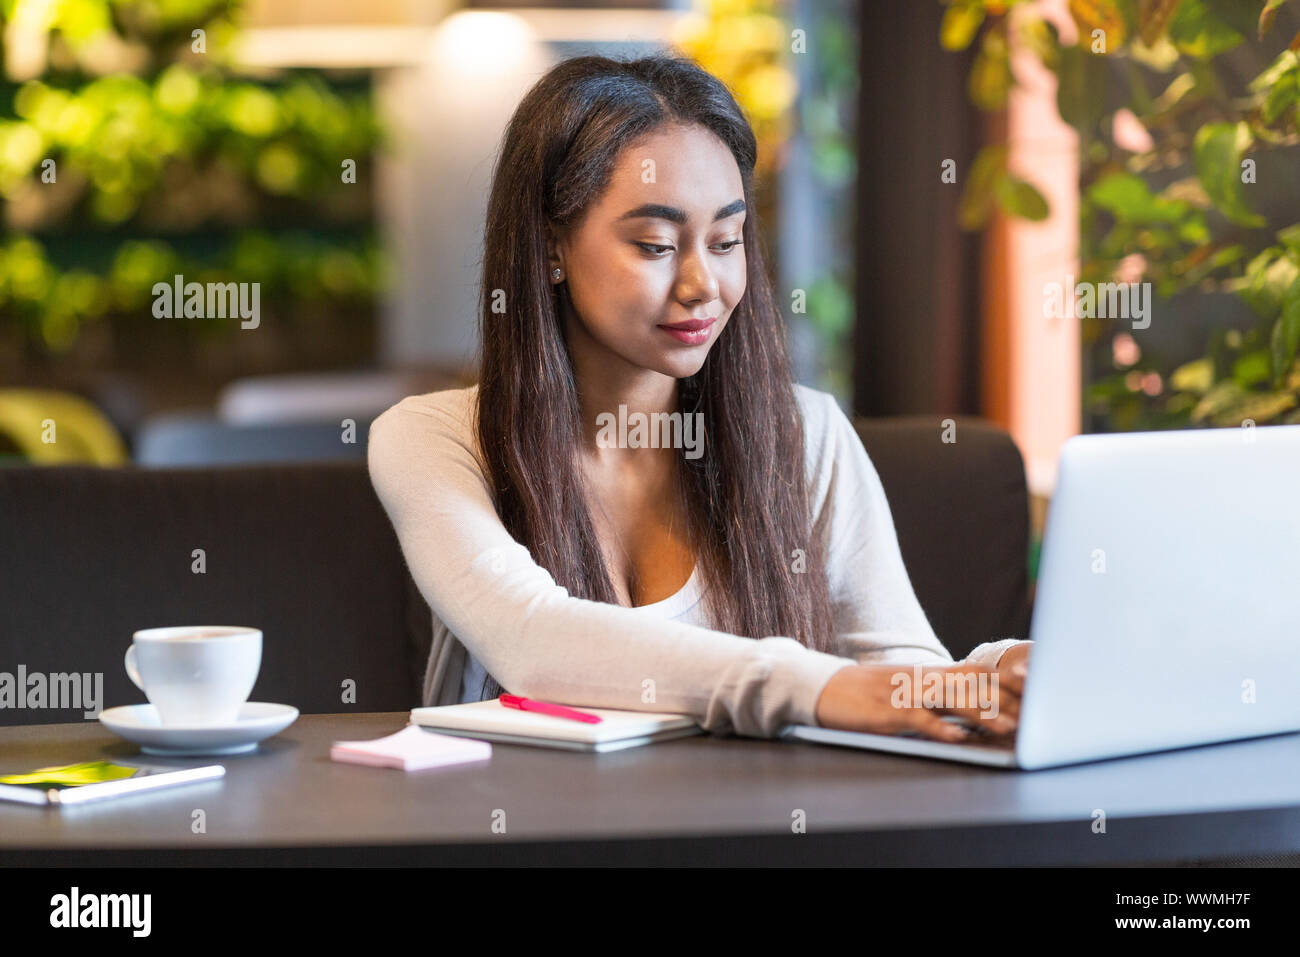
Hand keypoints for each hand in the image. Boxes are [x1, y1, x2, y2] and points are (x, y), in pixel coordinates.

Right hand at [814, 660, 1022, 741]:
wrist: (824, 685)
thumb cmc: (868, 692)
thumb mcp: (906, 688)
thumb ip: (938, 695)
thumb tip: (972, 709)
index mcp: (930, 675)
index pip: (976, 672)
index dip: (1006, 678)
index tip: (1037, 685)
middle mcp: (922, 679)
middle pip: (972, 684)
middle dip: (1005, 696)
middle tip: (1038, 707)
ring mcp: (905, 693)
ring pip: (951, 701)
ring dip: (982, 714)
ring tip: (1009, 728)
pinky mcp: (887, 712)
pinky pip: (918, 720)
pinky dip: (940, 729)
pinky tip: (958, 738)